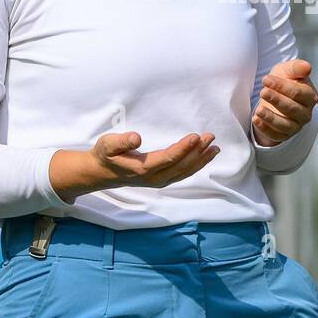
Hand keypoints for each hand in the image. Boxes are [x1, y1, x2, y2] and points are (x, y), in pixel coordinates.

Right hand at [88, 131, 220, 187]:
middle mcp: (154, 178)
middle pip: (181, 166)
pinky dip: (197, 165)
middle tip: (210, 136)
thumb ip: (121, 141)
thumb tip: (137, 138)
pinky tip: (205, 156)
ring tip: (215, 147)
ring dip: (201, 160)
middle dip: (198, 152)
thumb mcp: (108, 144)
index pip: (168, 158)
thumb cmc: (106, 155)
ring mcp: (160, 181)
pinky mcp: (163, 180)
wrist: (103, 172)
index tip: (196, 136)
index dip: (183, 148)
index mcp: (142, 169)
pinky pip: (183, 173)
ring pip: (185, 172)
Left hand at [252, 58, 317, 146]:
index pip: (298, 93)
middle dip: (276, 100)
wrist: (277, 94)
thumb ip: (297, 67)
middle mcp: (306, 113)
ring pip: (285, 125)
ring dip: (271, 118)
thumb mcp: (288, 70)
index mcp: (310, 96)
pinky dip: (265, 129)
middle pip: (292, 109)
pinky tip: (255, 120)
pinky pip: (276, 136)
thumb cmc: (285, 80)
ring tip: (258, 110)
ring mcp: (296, 126)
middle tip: (262, 92)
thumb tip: (307, 67)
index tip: (266, 79)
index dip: (282, 86)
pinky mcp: (285, 135)